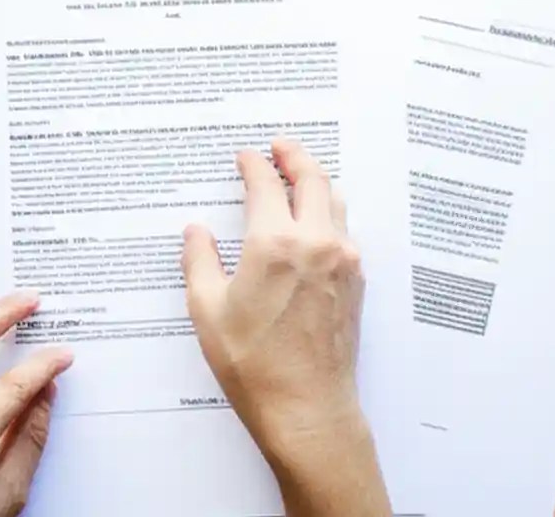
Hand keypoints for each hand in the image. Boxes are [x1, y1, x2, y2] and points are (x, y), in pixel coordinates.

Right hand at [182, 139, 390, 516]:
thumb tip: (197, 232)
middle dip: (293, 156)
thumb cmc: (254, 366)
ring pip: (335, 200)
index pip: (265, 183)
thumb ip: (200, 260)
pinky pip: (344, 230)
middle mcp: (316, 242)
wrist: (307, 407)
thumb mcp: (207, 310)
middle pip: (312, 178)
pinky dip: (329, 212)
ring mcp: (343, 260)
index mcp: (275, 243)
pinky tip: (315, 221)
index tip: (245, 157)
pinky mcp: (356, 281)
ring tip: (300, 176)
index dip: (253, 164)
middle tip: (279, 147)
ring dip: (316, 181)